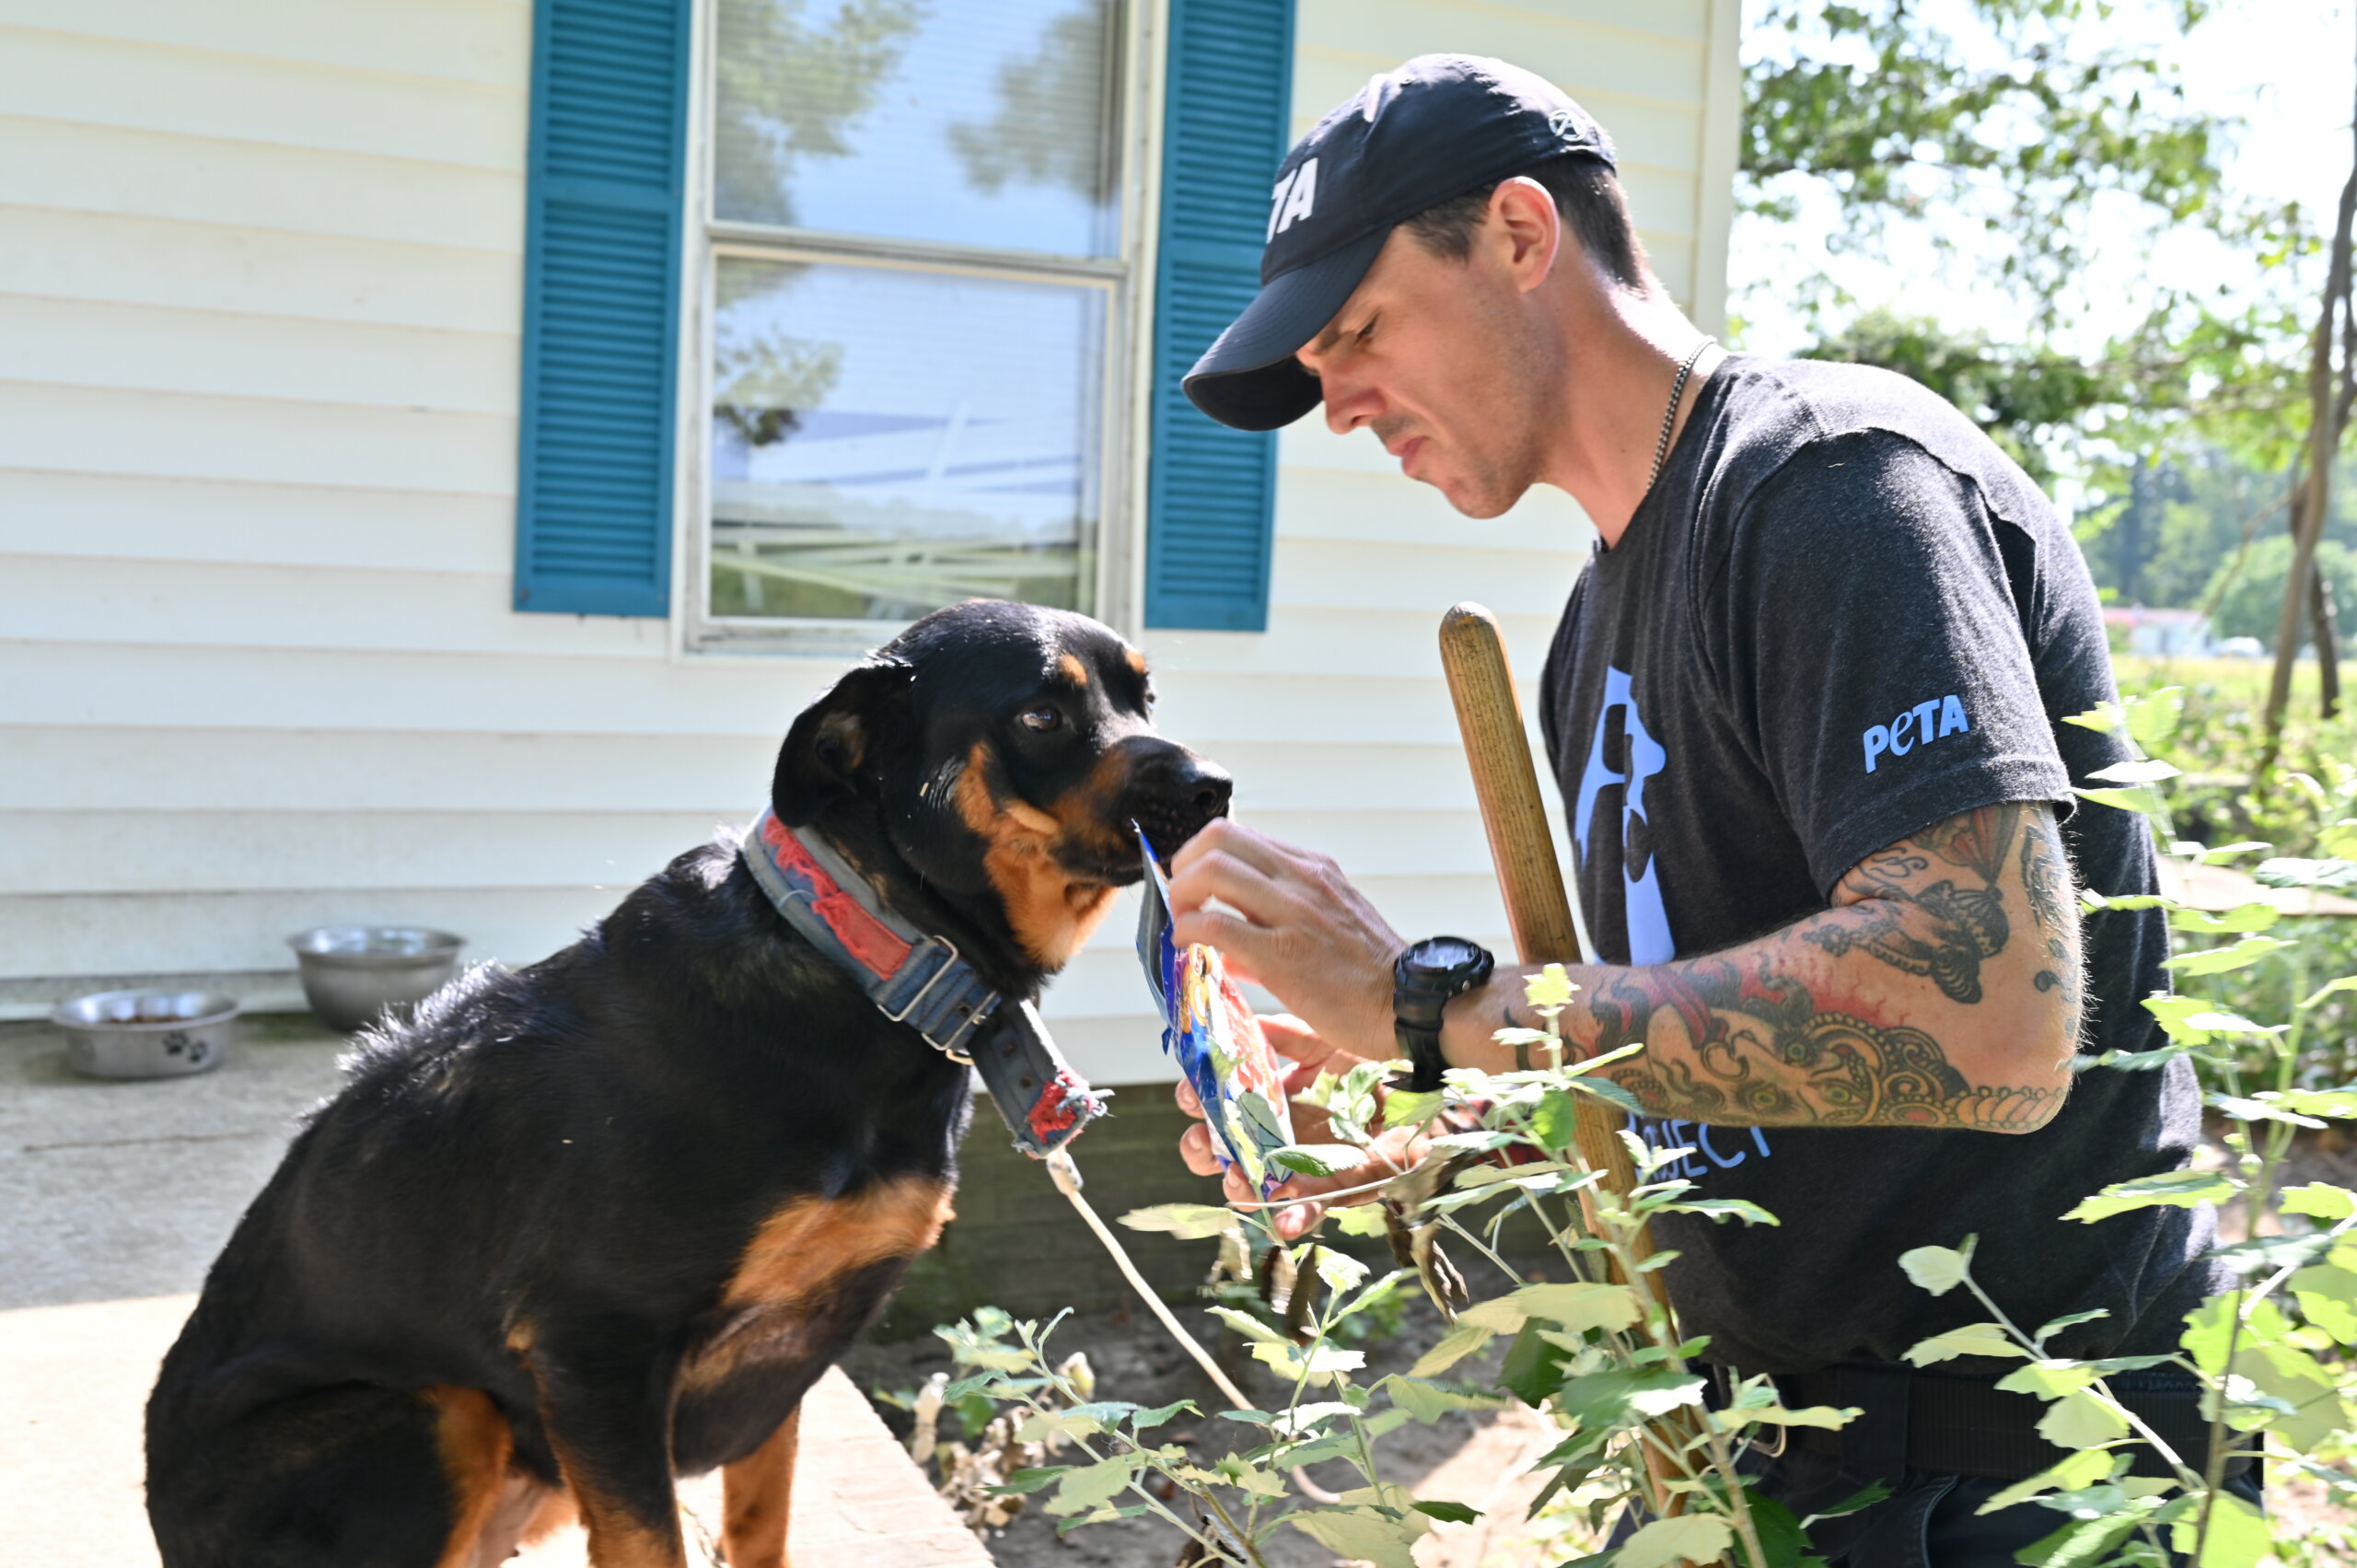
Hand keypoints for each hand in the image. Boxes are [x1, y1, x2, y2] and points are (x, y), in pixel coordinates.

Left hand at [1166, 820, 1402, 1061]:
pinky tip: (1189, 948)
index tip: (1194, 885)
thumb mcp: (1330, 921)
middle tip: (1182, 901)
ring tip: (1183, 923)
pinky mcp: (1282, 954)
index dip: (1202, 855)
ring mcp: (1293, 912)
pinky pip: (1217, 925)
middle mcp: (1302, 878)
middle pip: (1218, 837)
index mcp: (1313, 867)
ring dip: (1182, 895)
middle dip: (1184, 865)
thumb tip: (1226, 940)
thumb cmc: (1370, 973)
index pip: (1240, 835)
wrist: (1411, 1004)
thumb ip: (1278, 920)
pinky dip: (1189, 931)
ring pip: (1212, 870)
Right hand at [1174, 1014, 1429, 1239]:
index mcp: (1280, 1099)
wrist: (1436, 1076)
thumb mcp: (1326, 1040)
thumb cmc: (1380, 1058)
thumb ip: (1285, 1036)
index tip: (1187, 1094)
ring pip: (1263, 1185)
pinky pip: (1317, 1205)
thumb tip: (1245, 1025)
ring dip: (1241, 1188)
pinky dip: (1298, 1217)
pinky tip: (1283, 1224)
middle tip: (1201, 1145)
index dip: (1200, 1104)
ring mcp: (1314, 1162)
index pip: (1226, 1106)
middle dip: (1204, 1151)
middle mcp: (1290, 1133)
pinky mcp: (1348, 1183)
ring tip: (1236, 1183)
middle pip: (1232, 1151)